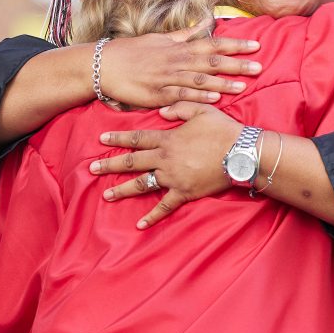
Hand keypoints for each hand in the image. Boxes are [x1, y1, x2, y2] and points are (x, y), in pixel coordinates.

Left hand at [89, 103, 243, 227]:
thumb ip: (178, 108)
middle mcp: (165, 159)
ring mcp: (173, 178)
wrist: (241, 154)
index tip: (101, 139)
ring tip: (107, 195)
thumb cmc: (223, 130)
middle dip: (110, 165)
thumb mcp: (201, 110)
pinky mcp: (184, 193)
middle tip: (92, 169)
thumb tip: (160, 113)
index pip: (137, 138)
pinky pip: (165, 206)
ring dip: (123, 190)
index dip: (119, 138)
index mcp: (167, 139)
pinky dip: (152, 216)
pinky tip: (140, 225)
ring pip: (142, 184)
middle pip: (132, 162)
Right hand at [95, 27, 261, 108]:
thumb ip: (187, 33)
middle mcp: (177, 61)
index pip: (213, 43)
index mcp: (179, 47)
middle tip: (259, 66)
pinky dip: (199, 96)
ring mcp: (168, 78)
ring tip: (243, 85)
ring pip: (200, 79)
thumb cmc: (133, 51)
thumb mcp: (161, 38)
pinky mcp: (158, 94)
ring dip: (223, 82)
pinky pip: (182, 95)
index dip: (235, 45)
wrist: (105, 65)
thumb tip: (208, 21)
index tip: (255, 45)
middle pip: (212, 61)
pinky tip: (214, 99)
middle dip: (236, 64)